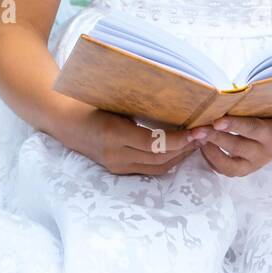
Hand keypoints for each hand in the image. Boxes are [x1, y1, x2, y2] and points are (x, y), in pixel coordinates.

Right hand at [69, 108, 201, 176]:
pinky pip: (149, 169)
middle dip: (186, 148)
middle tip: (205, 134)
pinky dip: (167, 160)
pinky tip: (179, 149)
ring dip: (180, 156)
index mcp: (114, 134)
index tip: (199, 131)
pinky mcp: (119, 170)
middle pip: (160, 158)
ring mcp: (117, 165)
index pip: (155, 143)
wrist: (67, 122)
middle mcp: (116, 155)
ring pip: (157, 167)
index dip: (180, 140)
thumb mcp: (116, 102)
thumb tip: (176, 107)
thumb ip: (142, 110)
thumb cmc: (92, 104)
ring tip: (196, 142)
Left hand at [190, 112, 271, 177]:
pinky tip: (201, 146)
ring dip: (209, 151)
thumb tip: (223, 93)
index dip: (234, 125)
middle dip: (214, 137)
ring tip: (195, 137)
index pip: (251, 128)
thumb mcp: (268, 107)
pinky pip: (226, 170)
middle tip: (196, 129)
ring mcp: (255, 165)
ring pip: (229, 163)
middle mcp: (264, 152)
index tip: (216, 120)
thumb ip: (250, 105)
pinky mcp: (246, 171)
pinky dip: (211, 160)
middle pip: (236, 146)